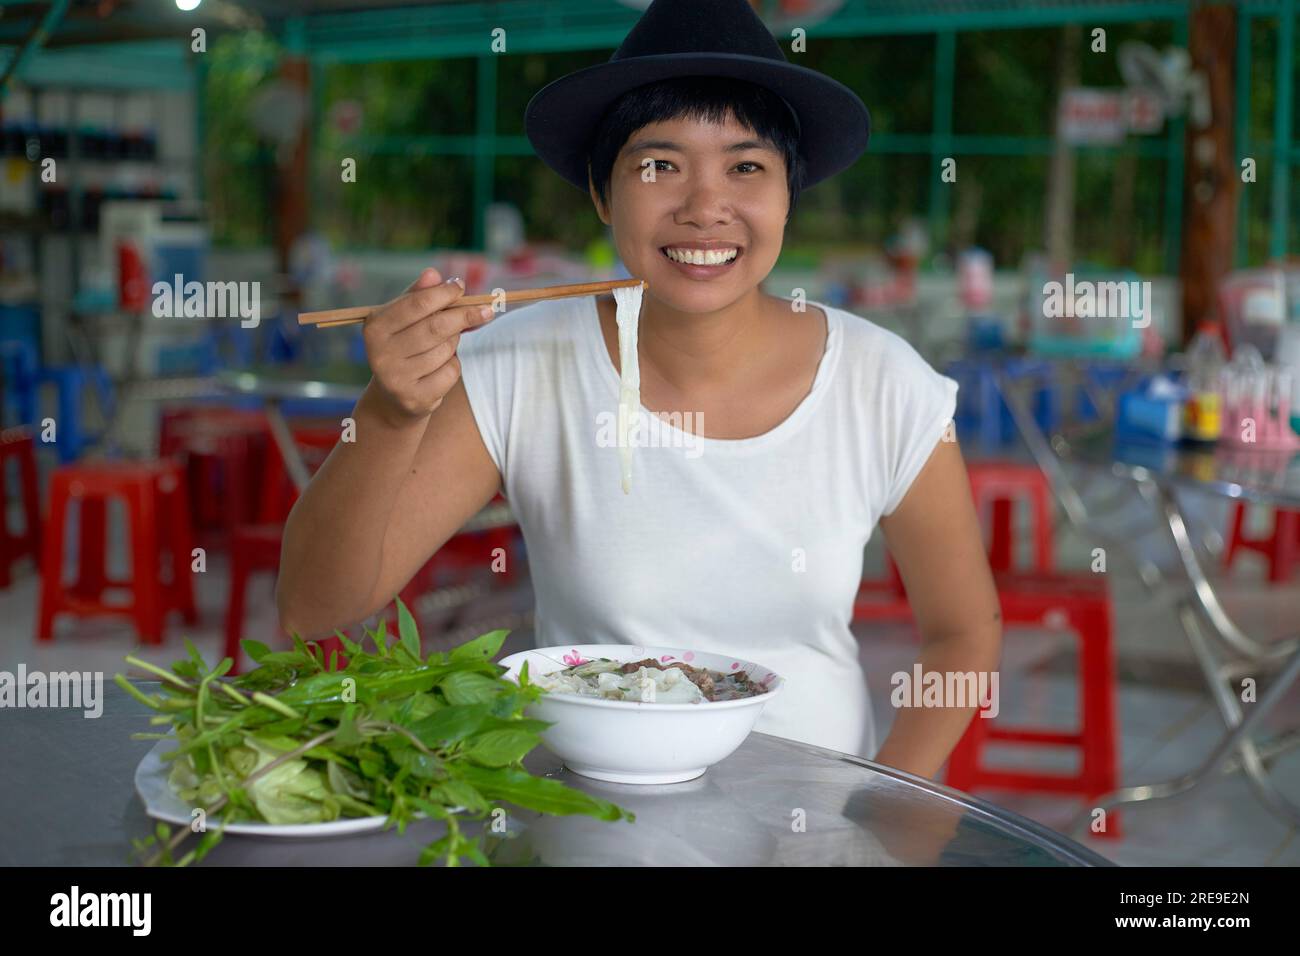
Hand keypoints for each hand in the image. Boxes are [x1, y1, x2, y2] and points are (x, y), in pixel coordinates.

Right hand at [361, 268, 494, 426]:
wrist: (393, 398)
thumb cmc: (403, 347)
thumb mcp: (403, 319)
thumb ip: (418, 296)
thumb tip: (433, 273)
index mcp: (375, 327)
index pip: (417, 304)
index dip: (444, 293)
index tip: (462, 286)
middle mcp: (380, 353)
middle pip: (436, 327)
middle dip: (464, 316)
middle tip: (486, 310)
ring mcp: (396, 378)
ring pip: (446, 350)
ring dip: (455, 343)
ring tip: (445, 344)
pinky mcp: (415, 398)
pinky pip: (450, 372)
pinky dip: (453, 365)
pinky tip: (440, 368)